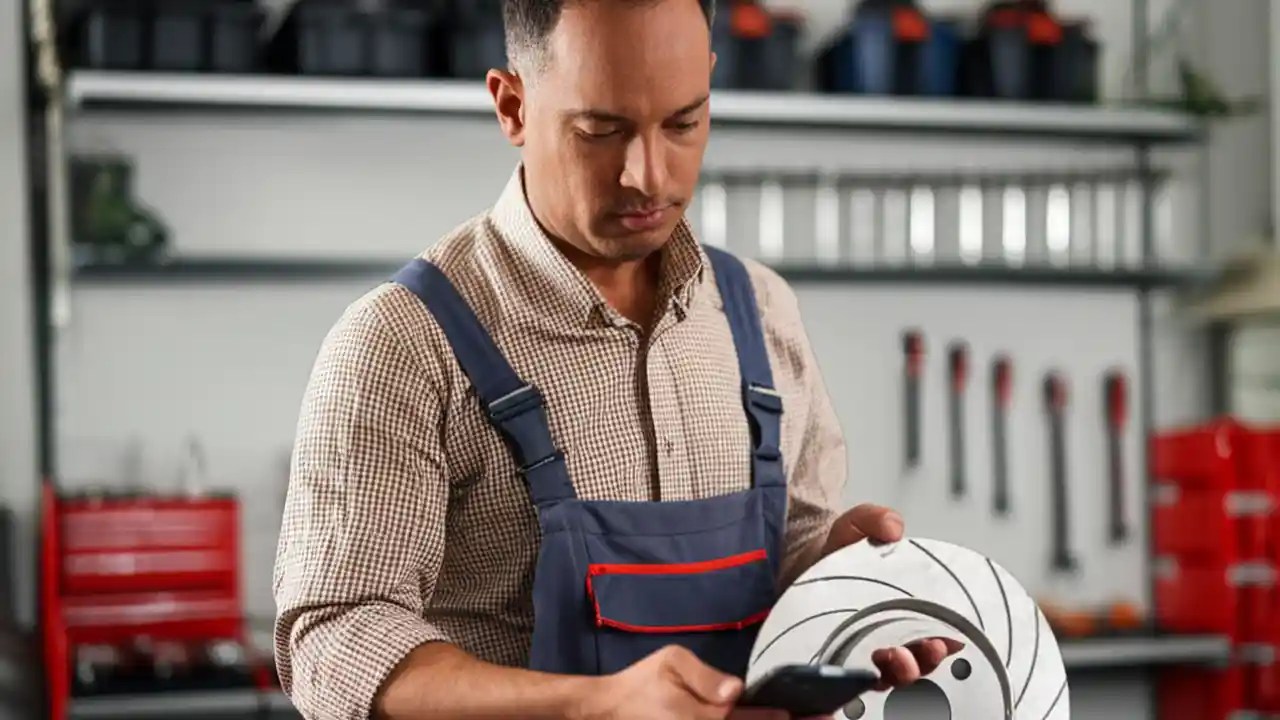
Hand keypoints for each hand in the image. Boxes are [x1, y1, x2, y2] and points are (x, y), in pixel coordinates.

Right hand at [578, 646, 828, 719]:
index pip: (755, 719)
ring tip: (803, 719)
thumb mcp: (671, 662)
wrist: (607, 711)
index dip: (785, 719)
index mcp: (704, 717)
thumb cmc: (640, 684)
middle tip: (824, 718)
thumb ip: (704, 676)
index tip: (818, 715)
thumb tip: (735, 689)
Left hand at [820, 504, 964, 690]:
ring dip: (899, 671)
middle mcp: (887, 636)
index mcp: (903, 610)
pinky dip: (860, 677)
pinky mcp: (835, 658)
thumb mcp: (855, 527)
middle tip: (926, 648)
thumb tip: (893, 527)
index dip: (944, 642)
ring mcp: (861, 650)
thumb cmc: (837, 552)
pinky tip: (859, 668)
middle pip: (916, 663)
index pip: (932, 635)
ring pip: (889, 676)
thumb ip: (873, 520)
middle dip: (925, 660)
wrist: (801, 564)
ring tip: (894, 656)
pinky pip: (851, 678)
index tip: (947, 638)